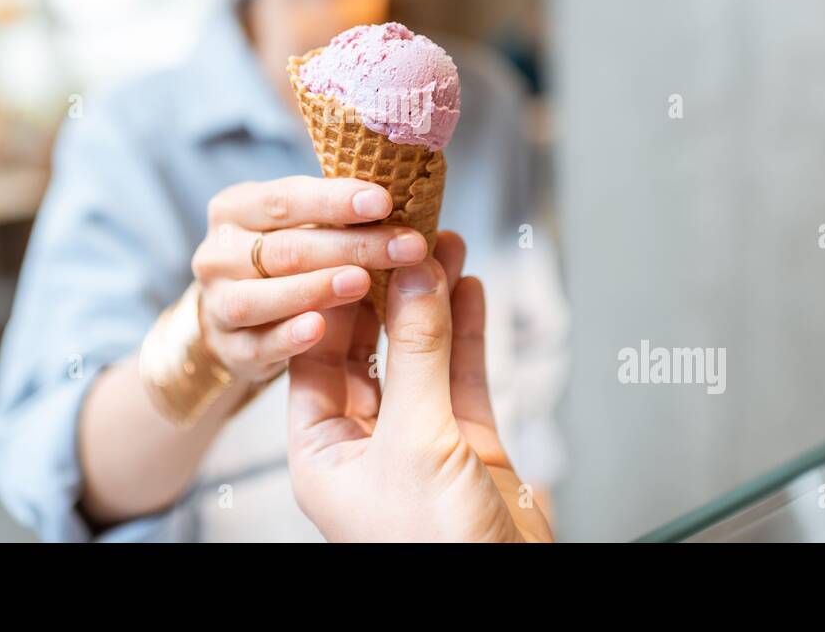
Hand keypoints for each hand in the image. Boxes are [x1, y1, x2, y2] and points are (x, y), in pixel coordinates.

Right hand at [190, 176, 428, 381]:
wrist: (240, 318)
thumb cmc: (287, 260)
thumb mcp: (303, 227)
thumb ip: (339, 216)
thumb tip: (409, 202)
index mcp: (238, 208)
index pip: (285, 199)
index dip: (335, 200)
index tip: (384, 201)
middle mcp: (220, 252)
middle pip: (285, 248)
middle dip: (351, 246)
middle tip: (407, 247)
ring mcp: (217, 303)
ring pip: (262, 296)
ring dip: (315, 288)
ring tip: (363, 283)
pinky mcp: (228, 348)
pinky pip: (258, 345)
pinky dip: (288, 337)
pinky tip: (320, 329)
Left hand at [287, 232, 554, 541]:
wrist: (507, 596)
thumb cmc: (433, 548)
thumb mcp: (416, 442)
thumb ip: (418, 356)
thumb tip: (414, 275)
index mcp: (321, 449)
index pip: (316, 352)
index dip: (336, 292)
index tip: (354, 240)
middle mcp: (364, 441)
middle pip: (370, 346)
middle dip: (387, 287)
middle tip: (401, 229)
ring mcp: (417, 440)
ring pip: (419, 353)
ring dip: (431, 298)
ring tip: (441, 239)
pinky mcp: (466, 444)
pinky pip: (461, 374)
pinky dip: (467, 330)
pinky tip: (468, 285)